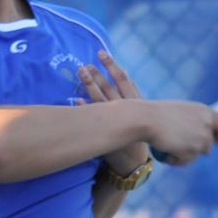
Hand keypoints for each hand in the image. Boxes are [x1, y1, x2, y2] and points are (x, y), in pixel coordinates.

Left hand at [77, 52, 151, 175]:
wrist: (133, 164)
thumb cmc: (136, 138)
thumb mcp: (141, 116)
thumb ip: (133, 98)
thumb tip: (129, 80)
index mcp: (135, 104)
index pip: (124, 80)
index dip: (112, 66)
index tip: (102, 53)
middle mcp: (126, 111)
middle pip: (110, 88)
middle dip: (98, 75)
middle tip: (85, 64)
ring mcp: (116, 123)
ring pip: (101, 100)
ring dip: (90, 86)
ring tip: (80, 74)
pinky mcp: (106, 135)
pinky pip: (93, 121)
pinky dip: (85, 109)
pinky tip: (76, 100)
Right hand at [145, 100, 217, 166]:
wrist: (147, 119)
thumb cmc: (157, 115)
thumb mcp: (180, 113)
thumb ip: (193, 122)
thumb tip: (197, 138)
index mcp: (205, 111)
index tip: (212, 140)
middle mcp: (207, 123)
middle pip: (210, 145)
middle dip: (197, 149)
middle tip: (182, 147)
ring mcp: (202, 137)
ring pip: (197, 154)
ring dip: (184, 154)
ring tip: (168, 148)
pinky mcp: (194, 149)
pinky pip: (187, 161)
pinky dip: (177, 160)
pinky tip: (166, 153)